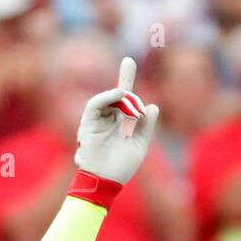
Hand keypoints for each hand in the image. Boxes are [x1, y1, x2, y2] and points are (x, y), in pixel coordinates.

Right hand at [74, 57, 158, 183]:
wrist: (105, 180)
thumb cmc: (122, 167)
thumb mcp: (140, 144)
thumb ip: (146, 125)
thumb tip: (152, 105)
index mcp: (122, 122)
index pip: (125, 97)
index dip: (126, 78)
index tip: (128, 60)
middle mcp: (110, 118)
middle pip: (117, 94)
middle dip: (125, 82)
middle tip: (131, 76)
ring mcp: (98, 119)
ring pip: (108, 98)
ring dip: (120, 96)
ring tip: (128, 100)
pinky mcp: (88, 123)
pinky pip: (95, 105)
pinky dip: (106, 97)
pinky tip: (118, 95)